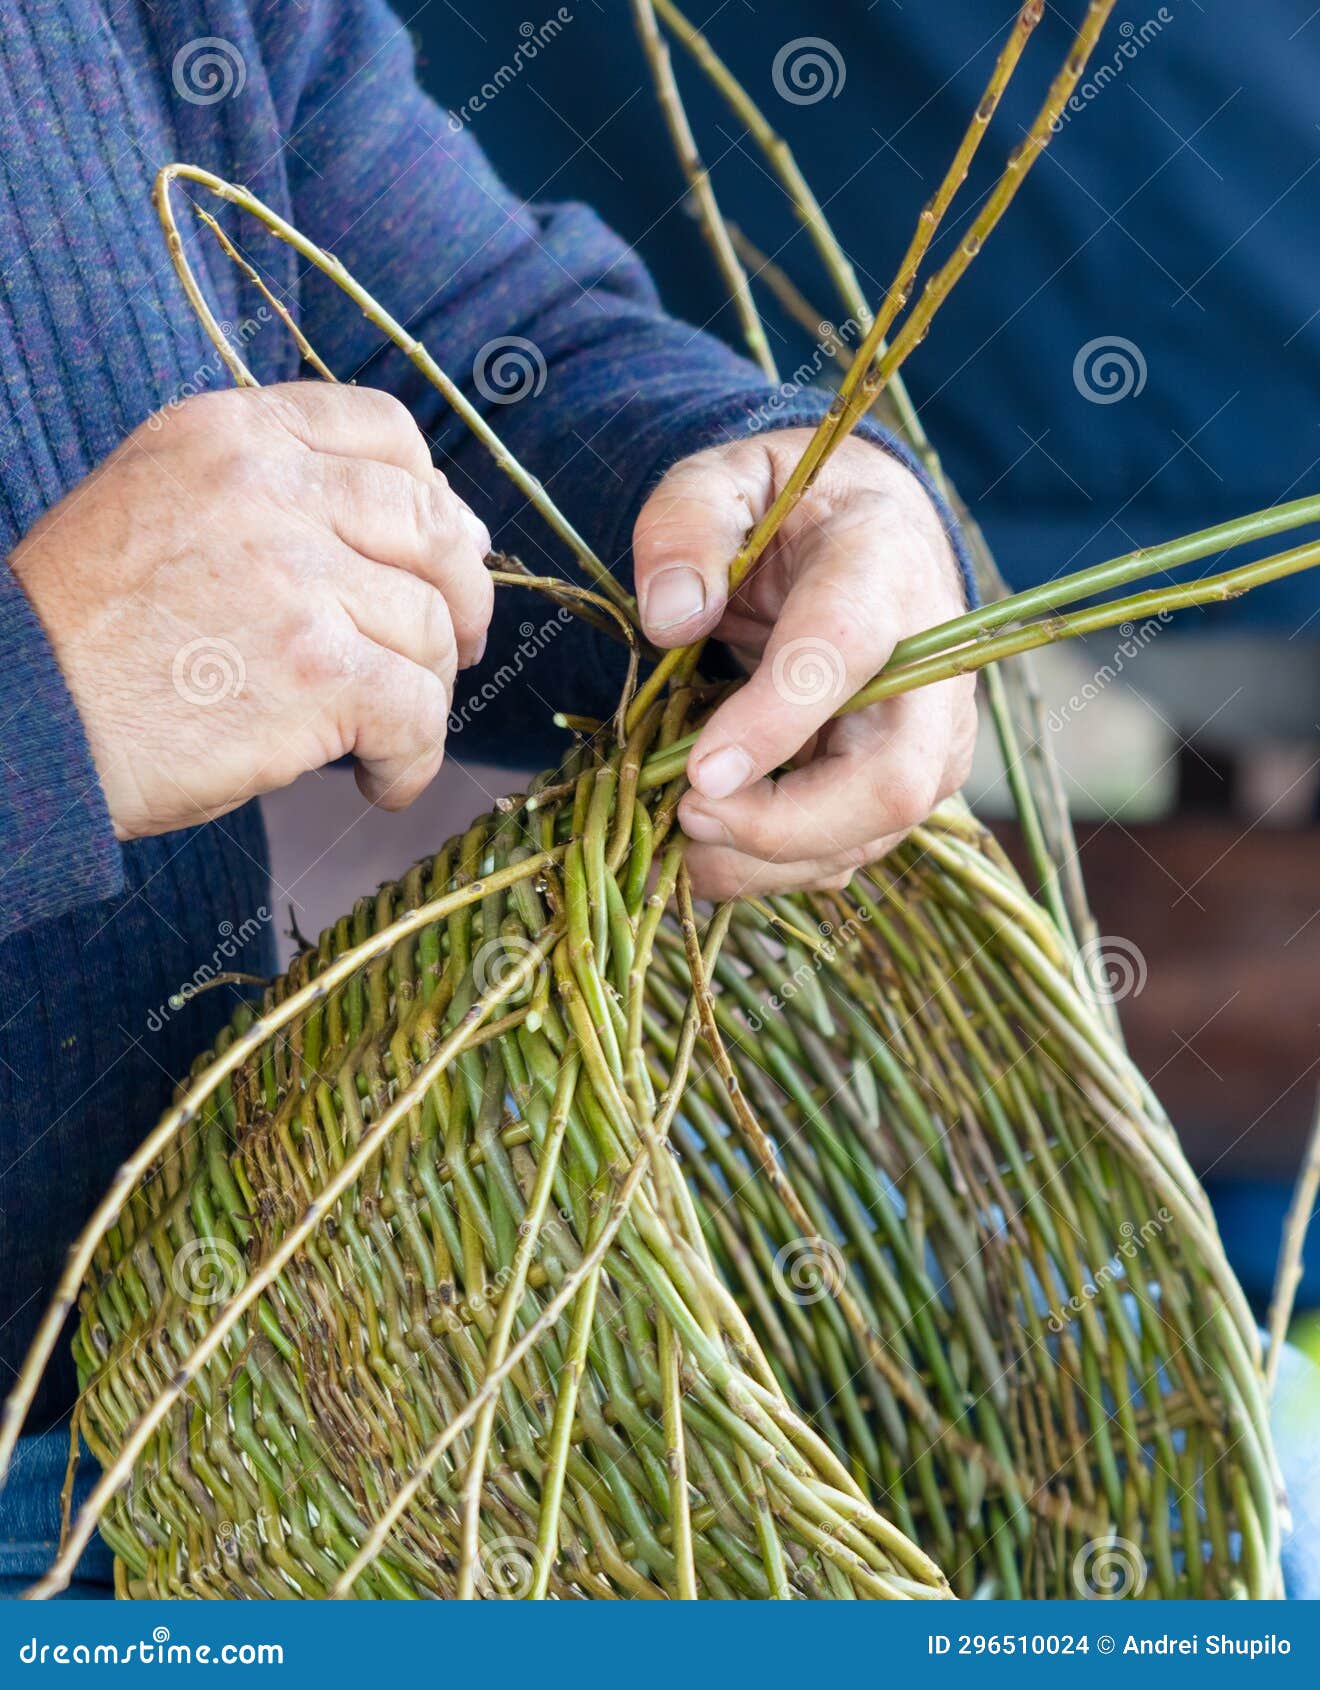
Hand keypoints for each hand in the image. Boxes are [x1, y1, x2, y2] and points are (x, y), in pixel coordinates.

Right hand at [9, 383, 492, 839]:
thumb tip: (434, 528)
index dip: (433, 497)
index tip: (443, 555)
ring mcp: (297, 577)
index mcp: (232, 434)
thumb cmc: (85, 632)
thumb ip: (274, 499)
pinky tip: (378, 779)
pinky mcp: (315, 671)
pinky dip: (413, 759)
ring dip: (425, 693)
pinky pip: (417, 712)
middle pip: (430, 525)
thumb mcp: (161, 505)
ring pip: (430, 627)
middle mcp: (269, 488)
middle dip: (463, 596)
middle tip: (456, 651)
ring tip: (382, 735)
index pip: (384, 431)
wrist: (15, 714)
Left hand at [634, 429, 976, 897]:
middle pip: (887, 781)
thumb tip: (671, 616)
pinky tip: (712, 844)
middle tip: (686, 815)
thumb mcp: (723, 482)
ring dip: (765, 860)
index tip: (700, 775)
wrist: (867, 538)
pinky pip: (846, 855)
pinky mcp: (913, 789)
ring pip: (868, 838)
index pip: (845, 654)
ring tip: (679, 834)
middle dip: (781, 825)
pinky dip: (772, 868)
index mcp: (881, 567)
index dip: (775, 721)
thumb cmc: (788, 510)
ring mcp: (932, 738)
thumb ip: (687, 527)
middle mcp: (931, 666)